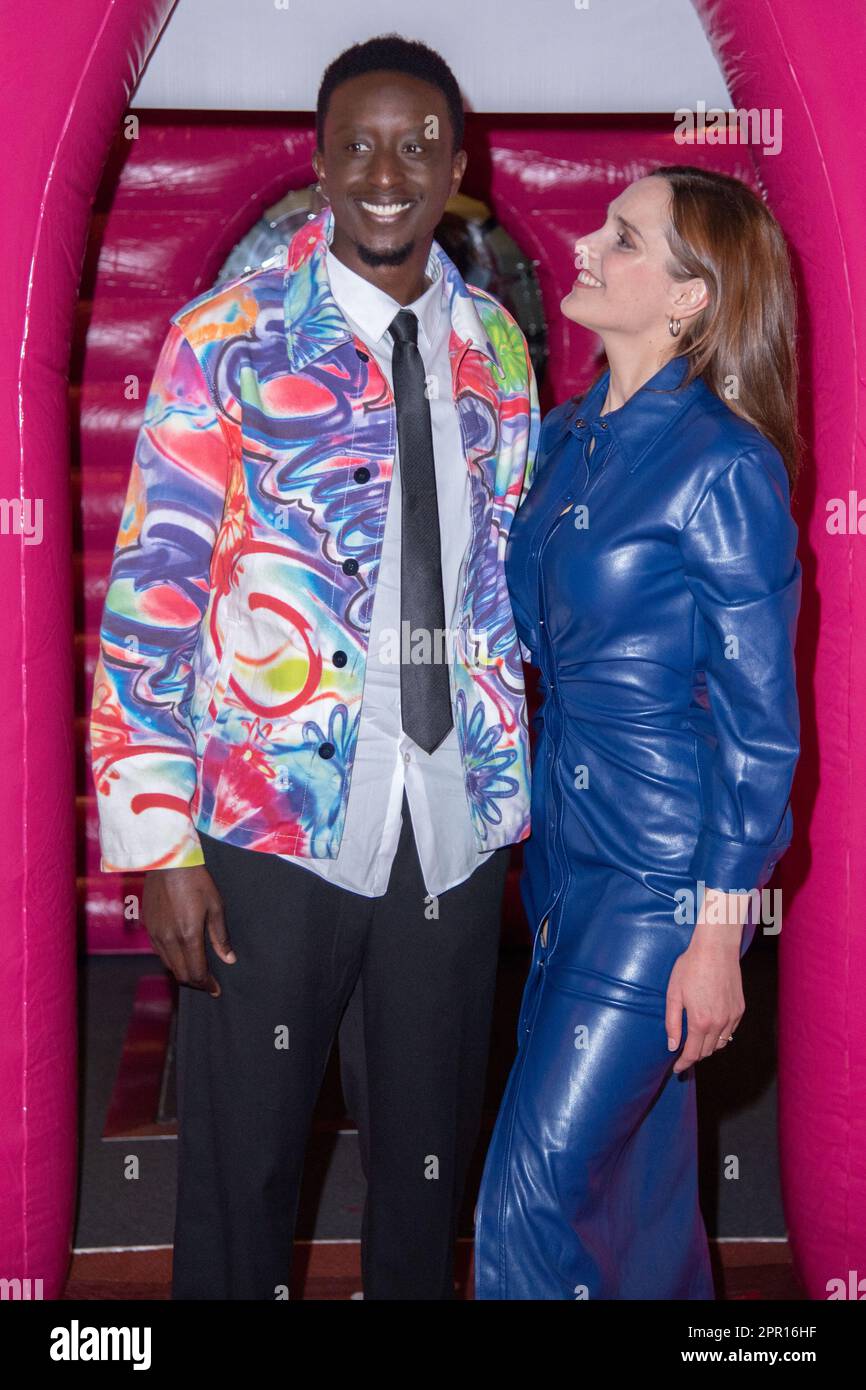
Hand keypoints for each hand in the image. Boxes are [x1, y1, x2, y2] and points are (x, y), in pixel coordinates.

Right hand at [142, 865, 235, 996]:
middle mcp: (169, 940)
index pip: (196, 972)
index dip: (207, 985)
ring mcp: (155, 934)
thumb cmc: (196, 880)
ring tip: (196, 970)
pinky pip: (159, 952)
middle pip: (180, 974)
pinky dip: (171, 959)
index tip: (216, 990)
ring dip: (182, 972)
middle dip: (195, 982)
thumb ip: (220, 936)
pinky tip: (180, 954)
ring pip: (168, 964)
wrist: (167, 861)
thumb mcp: (216, 906)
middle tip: (208, 983)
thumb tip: (229, 959)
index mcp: (188, 936)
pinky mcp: (148, 926)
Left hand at [665, 890, 746, 1073]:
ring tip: (696, 1042)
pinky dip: (721, 1035)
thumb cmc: (691, 967)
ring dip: (708, 1047)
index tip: (677, 1069)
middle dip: (694, 1055)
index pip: (693, 1054)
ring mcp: (732, 1016)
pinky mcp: (740, 1009)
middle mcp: (719, 1023)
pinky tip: (711, 1028)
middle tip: (683, 1053)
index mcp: (700, 1021)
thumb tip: (672, 1046)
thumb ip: (672, 1023)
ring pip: (720, 1043)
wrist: (716, 949)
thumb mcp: (673, 994)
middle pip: (707, 1051)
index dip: (683, 1064)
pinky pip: (730, 1031)